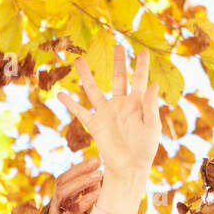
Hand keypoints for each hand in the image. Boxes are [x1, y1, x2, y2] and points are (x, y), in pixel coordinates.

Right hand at [47, 157, 103, 213]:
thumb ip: (108, 213)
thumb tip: (132, 208)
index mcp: (67, 205)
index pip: (69, 180)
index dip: (81, 169)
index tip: (98, 160)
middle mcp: (60, 209)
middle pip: (63, 181)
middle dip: (80, 169)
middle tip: (97, 161)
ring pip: (62, 192)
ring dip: (81, 182)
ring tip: (98, 176)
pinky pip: (68, 213)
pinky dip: (82, 202)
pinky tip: (95, 197)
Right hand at [57, 45, 159, 213]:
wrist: (129, 167)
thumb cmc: (145, 149)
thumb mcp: (152, 126)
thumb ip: (150, 106)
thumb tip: (153, 85)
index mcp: (138, 103)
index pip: (140, 79)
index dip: (142, 66)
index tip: (143, 51)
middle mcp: (121, 104)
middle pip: (118, 78)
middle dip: (118, 62)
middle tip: (117, 46)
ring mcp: (106, 112)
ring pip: (94, 89)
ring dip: (86, 75)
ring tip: (78, 60)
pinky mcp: (95, 124)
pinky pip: (80, 111)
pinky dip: (70, 103)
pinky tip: (60, 94)